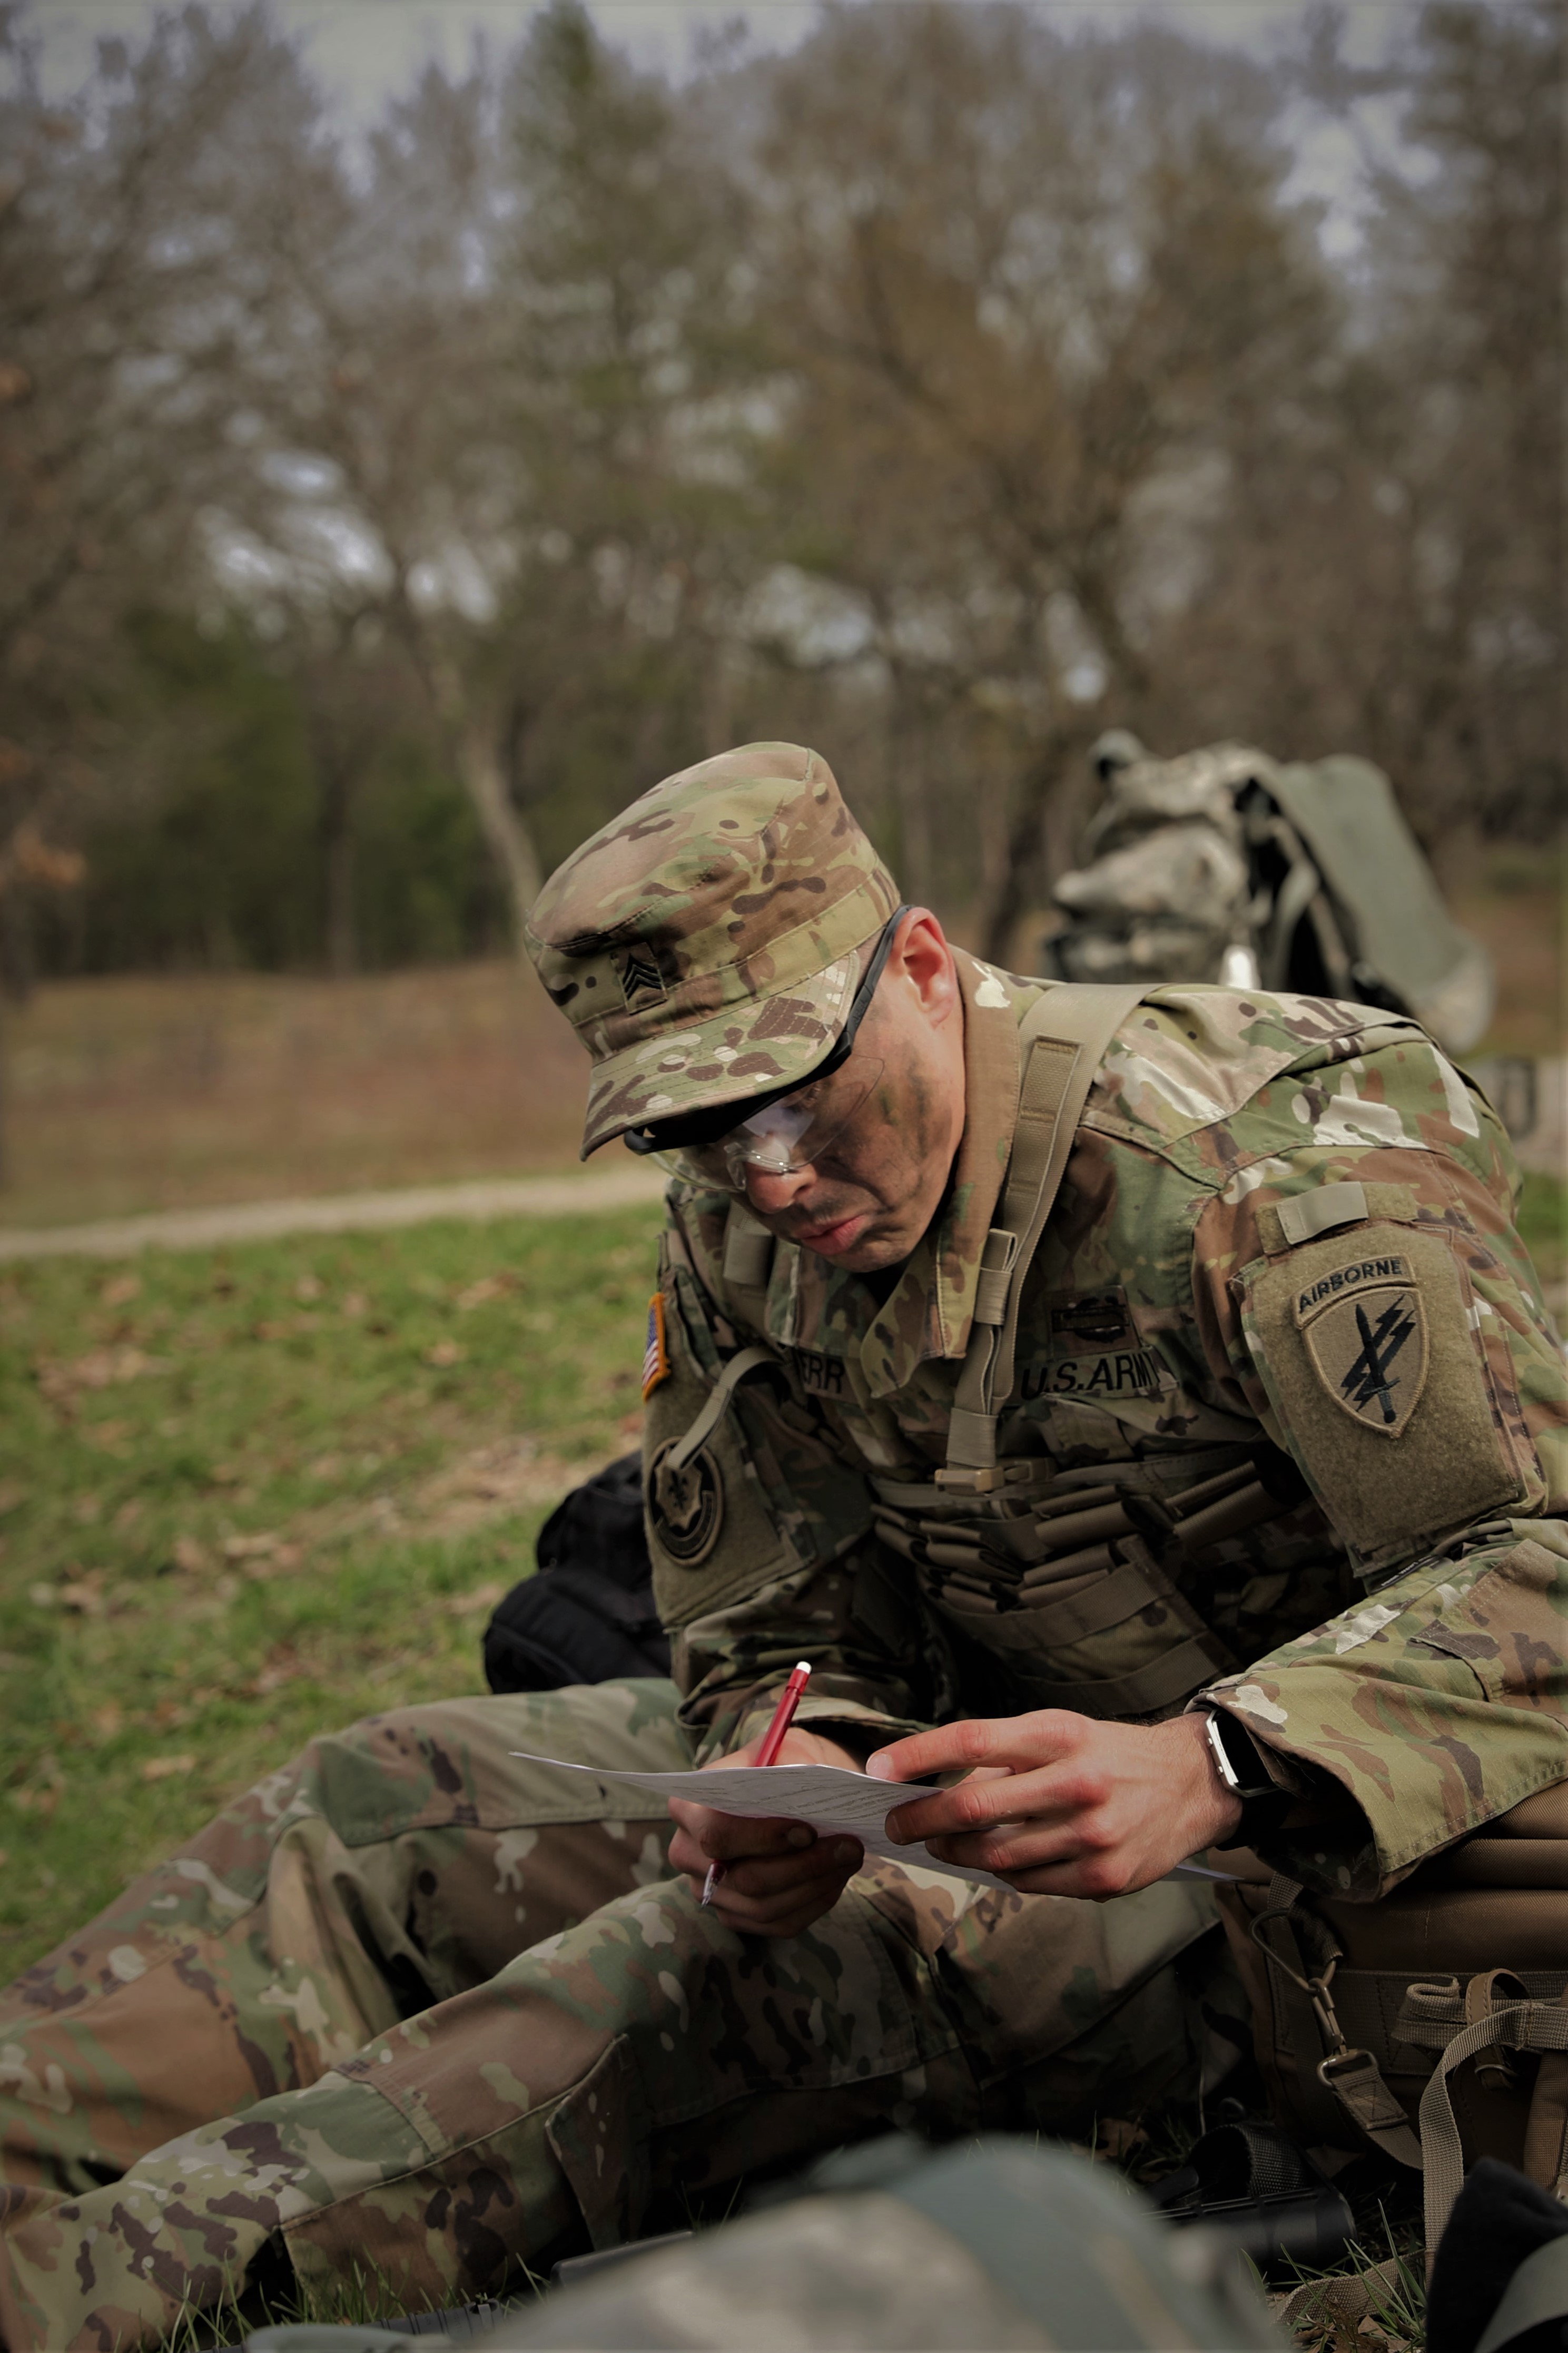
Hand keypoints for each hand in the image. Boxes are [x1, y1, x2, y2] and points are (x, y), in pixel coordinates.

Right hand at [667, 1727, 865, 1936]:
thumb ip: (791, 1762)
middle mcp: (687, 1854)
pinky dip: (814, 1903)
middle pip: (744, 1879)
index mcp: (687, 1806)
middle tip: (849, 1846)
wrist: (779, 1787)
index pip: (715, 1834)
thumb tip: (806, 1786)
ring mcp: (710, 1892)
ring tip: (850, 1858)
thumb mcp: (783, 1747)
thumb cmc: (779, 1764)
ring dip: (815, 1885)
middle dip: (803, 1866)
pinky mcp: (736, 1917)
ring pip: (764, 1907)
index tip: (807, 1830)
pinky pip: (778, 1924)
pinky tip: (837, 1877)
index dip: (761, 1838)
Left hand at [867, 1709, 1242, 1899]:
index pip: (973, 1739)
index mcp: (1060, 1734)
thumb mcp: (1060, 1731)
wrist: (1190, 1784)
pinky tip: (998, 1860)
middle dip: (921, 1819)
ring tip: (943, 1845)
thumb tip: (937, 1784)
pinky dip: (1004, 1873)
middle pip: (974, 1805)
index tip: (878, 1769)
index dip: (919, 1755)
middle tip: (897, 1825)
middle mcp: (1077, 1782)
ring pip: (996, 1854)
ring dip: (957, 1852)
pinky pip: (1030, 1883)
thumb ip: (1004, 1755)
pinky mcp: (1105, 1878)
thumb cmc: (1110, 1754)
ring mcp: (1093, 1835)